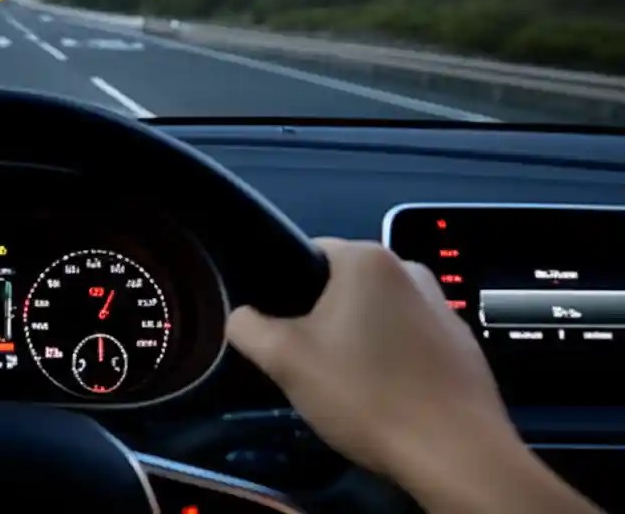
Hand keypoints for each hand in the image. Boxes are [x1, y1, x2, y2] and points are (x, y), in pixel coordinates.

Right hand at [227, 238, 599, 512]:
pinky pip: (410, 342)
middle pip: (343, 287)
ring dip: (359, 341)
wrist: (454, 454)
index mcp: (368, 259)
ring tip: (349, 386)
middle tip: (309, 365)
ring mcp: (444, 308)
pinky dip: (393, 362)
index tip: (281, 334)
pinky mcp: (463, 346)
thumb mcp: (283, 360)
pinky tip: (386, 398)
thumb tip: (243, 317)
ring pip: (378, 316)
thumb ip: (248, 327)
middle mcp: (411, 269)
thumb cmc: (365, 395)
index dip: (285, 293)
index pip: (308, 254)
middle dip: (322, 320)